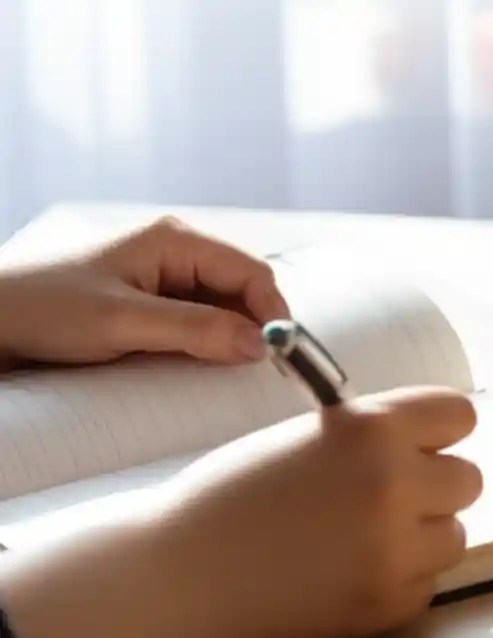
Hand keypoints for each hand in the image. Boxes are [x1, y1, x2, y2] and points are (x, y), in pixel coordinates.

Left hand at [0, 215, 289, 368]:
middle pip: (244, 292)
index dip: (274, 314)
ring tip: (228, 374)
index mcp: (174, 240)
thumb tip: (260, 345)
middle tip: (262, 373)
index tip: (283, 357)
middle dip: (257, 329)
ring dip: (232, 340)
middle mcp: (175, 254)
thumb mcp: (122, 323)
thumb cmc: (42, 310)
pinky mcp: (150, 306)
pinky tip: (202, 368)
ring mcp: (162, 280)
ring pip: (224, 310)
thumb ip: (195, 331)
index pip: (252, 273)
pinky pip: (198, 324)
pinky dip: (209, 346)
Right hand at [0, 387, 479, 637]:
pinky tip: (343, 572)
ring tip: (358, 537)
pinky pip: (425, 583)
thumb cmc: (229, 498)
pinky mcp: (387, 604)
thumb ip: (371, 434)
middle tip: (386, 496)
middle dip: (432, 486)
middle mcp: (393, 485)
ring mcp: (394, 550)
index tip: (422, 442)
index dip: (437, 430)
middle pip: (469, 478)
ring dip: (420, 536)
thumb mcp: (305, 436)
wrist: (175, 577)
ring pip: (454, 535)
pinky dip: (396, 579)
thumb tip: (429, 440)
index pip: (458, 415)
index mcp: (370, 429)